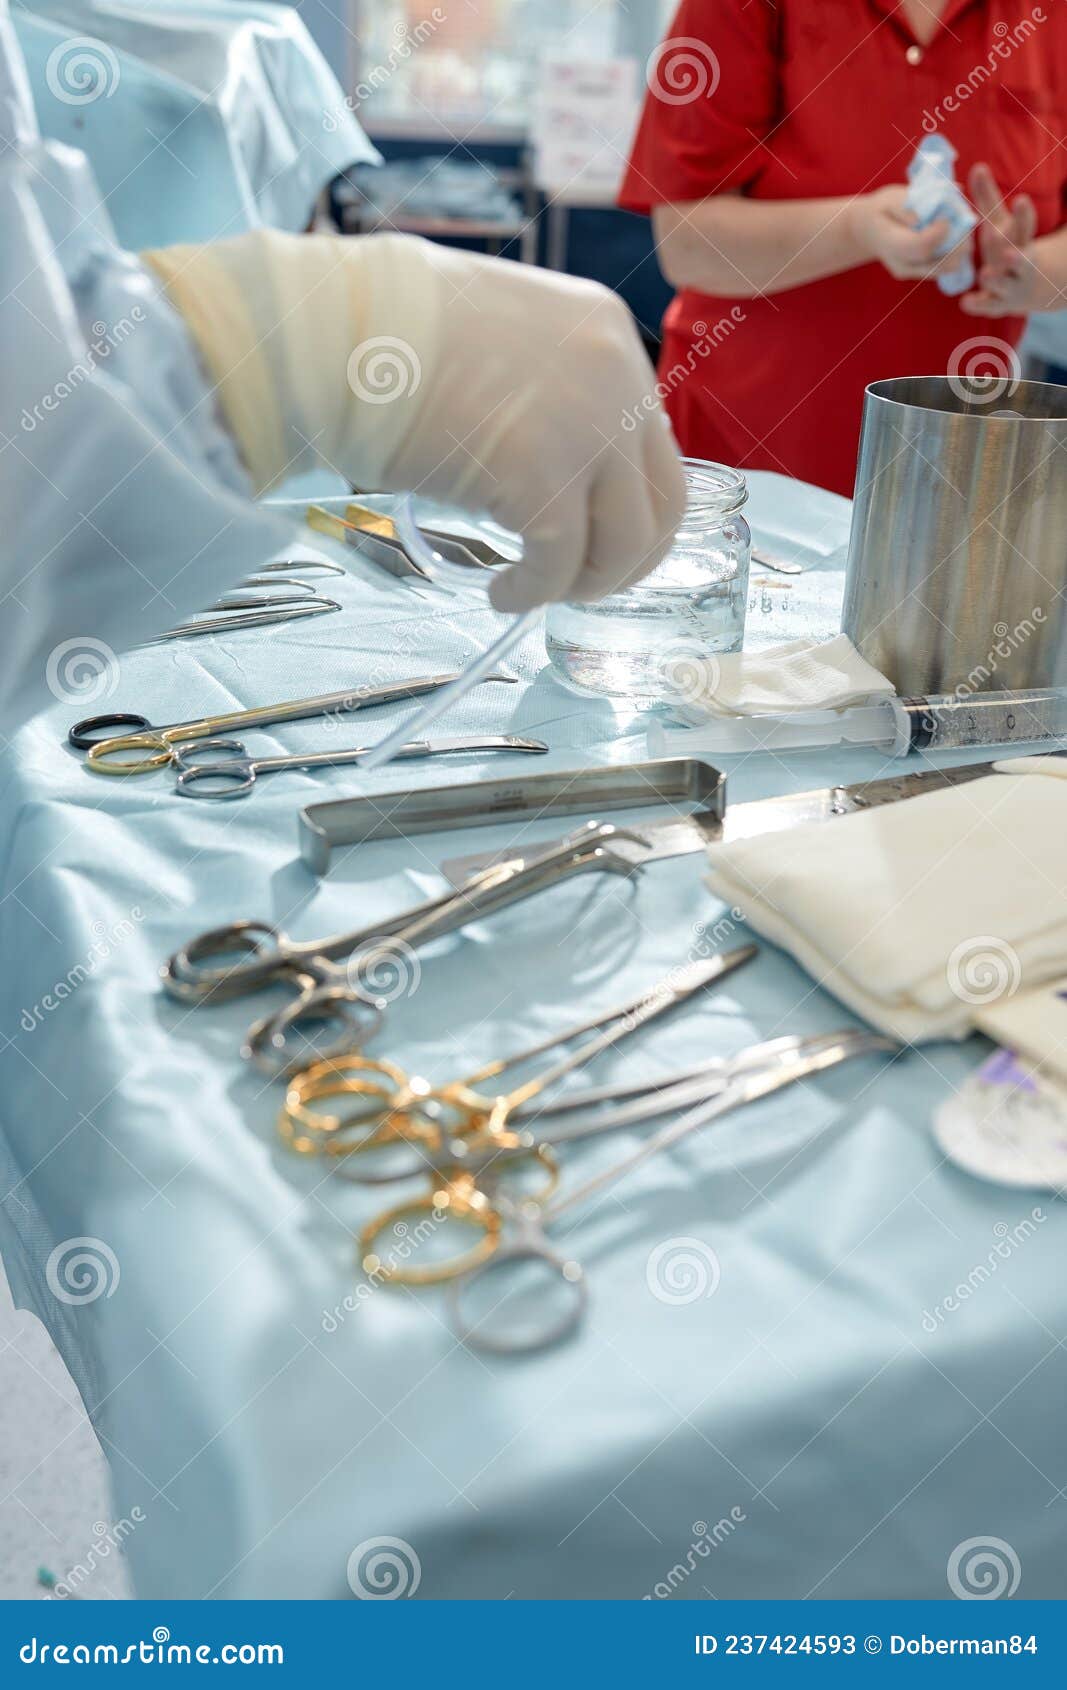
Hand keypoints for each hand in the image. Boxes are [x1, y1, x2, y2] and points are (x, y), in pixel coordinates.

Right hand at [145, 231, 685, 612]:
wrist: (340, 327)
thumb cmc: (393, 332)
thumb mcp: (505, 340)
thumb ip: (552, 390)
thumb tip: (560, 464)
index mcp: (609, 334)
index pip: (652, 445)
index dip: (626, 507)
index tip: (591, 538)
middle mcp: (617, 379)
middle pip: (662, 504)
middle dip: (625, 560)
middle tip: (578, 582)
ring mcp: (587, 429)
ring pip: (623, 544)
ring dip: (583, 583)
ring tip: (533, 589)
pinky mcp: (543, 479)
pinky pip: (559, 563)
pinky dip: (533, 592)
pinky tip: (500, 594)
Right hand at [849, 184, 971, 282]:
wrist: (869, 230)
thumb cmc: (882, 209)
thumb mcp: (891, 198)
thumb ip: (910, 203)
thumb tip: (934, 208)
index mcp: (889, 243)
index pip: (920, 246)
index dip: (939, 232)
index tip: (947, 217)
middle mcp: (900, 263)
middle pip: (935, 263)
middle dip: (957, 245)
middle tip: (967, 225)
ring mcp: (910, 271)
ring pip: (943, 269)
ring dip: (960, 251)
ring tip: (965, 232)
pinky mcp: (918, 272)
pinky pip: (942, 268)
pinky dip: (956, 254)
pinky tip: (960, 239)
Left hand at [959, 162, 1046, 315]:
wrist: (1027, 285)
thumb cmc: (1006, 245)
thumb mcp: (999, 222)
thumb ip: (987, 197)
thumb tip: (977, 166)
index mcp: (1019, 239)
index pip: (1024, 225)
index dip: (1023, 214)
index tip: (1021, 200)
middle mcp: (1019, 263)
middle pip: (1022, 258)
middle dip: (1017, 254)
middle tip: (1009, 251)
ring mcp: (1011, 285)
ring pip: (1006, 284)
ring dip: (996, 280)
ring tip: (985, 273)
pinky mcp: (998, 303)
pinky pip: (989, 305)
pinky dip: (978, 304)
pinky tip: (965, 302)